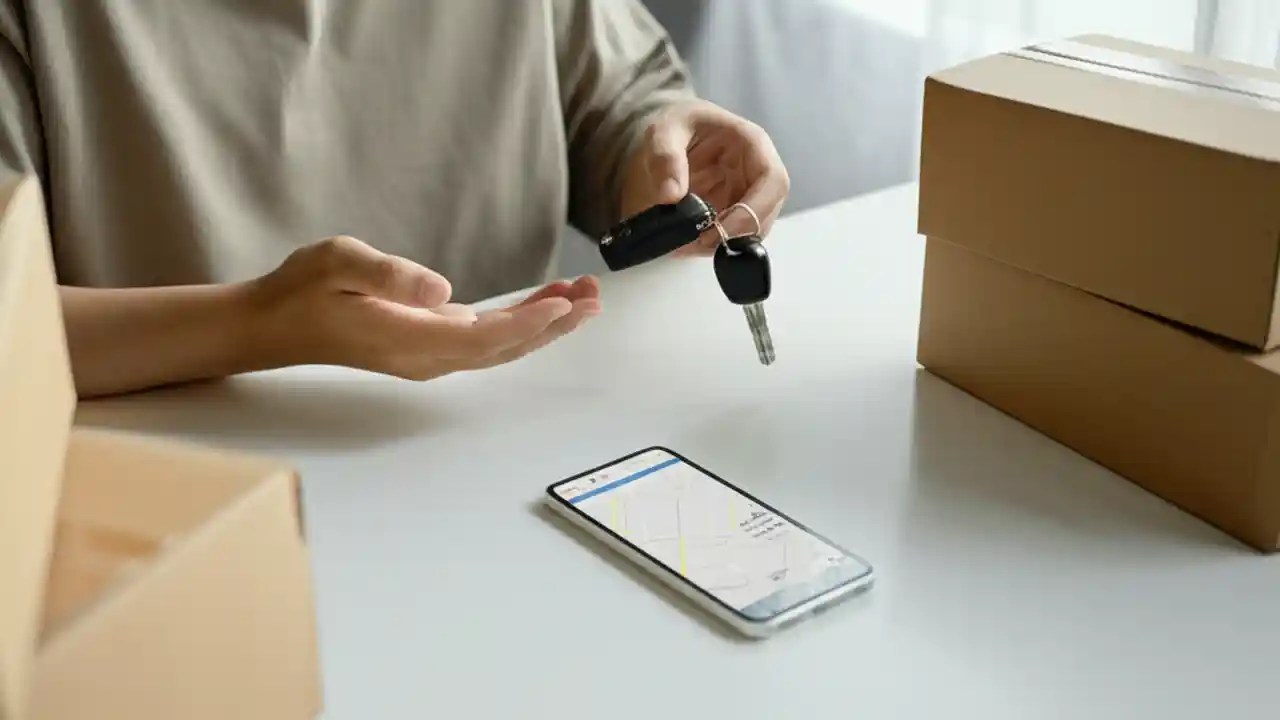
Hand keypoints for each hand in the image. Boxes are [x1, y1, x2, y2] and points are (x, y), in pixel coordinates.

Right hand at [247, 236, 600, 380]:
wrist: (275, 324)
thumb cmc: (303, 289)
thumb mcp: (337, 262)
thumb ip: (389, 275)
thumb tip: (444, 292)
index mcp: (406, 339)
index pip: (481, 338)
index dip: (526, 323)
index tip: (563, 304)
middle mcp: (425, 356)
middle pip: (504, 348)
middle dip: (553, 325)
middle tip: (594, 297)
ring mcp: (429, 354)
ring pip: (500, 346)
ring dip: (543, 324)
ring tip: (582, 296)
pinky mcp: (429, 344)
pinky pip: (486, 339)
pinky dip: (520, 322)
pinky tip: (544, 303)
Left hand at [621, 99, 789, 255]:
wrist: (668, 134)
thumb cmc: (674, 124)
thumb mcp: (663, 132)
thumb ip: (665, 159)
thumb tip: (671, 196)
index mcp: (752, 144)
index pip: (773, 181)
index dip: (753, 211)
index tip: (720, 231)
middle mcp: (757, 173)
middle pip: (766, 213)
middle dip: (734, 235)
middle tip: (694, 243)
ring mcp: (747, 196)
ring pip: (750, 231)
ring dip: (720, 244)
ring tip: (682, 243)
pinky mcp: (733, 213)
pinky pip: (730, 236)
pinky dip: (709, 245)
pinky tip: (683, 242)